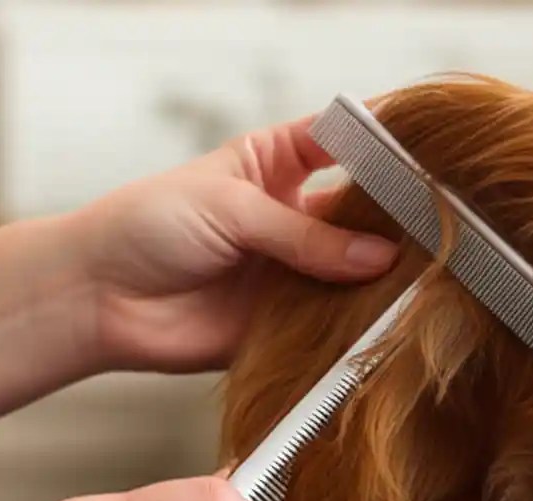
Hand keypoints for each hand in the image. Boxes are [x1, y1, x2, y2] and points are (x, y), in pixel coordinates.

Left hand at [71, 116, 398, 372]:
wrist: (95, 298)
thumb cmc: (147, 226)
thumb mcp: (231, 209)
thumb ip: (305, 234)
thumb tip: (379, 257)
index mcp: (277, 164)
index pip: (343, 143)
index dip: (382, 145)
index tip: (425, 157)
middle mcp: (295, 216)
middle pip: (363, 210)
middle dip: (395, 218)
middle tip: (437, 227)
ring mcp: (295, 269)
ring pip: (357, 269)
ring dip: (385, 275)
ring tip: (428, 276)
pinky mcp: (289, 322)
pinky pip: (336, 323)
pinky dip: (360, 324)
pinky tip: (390, 321)